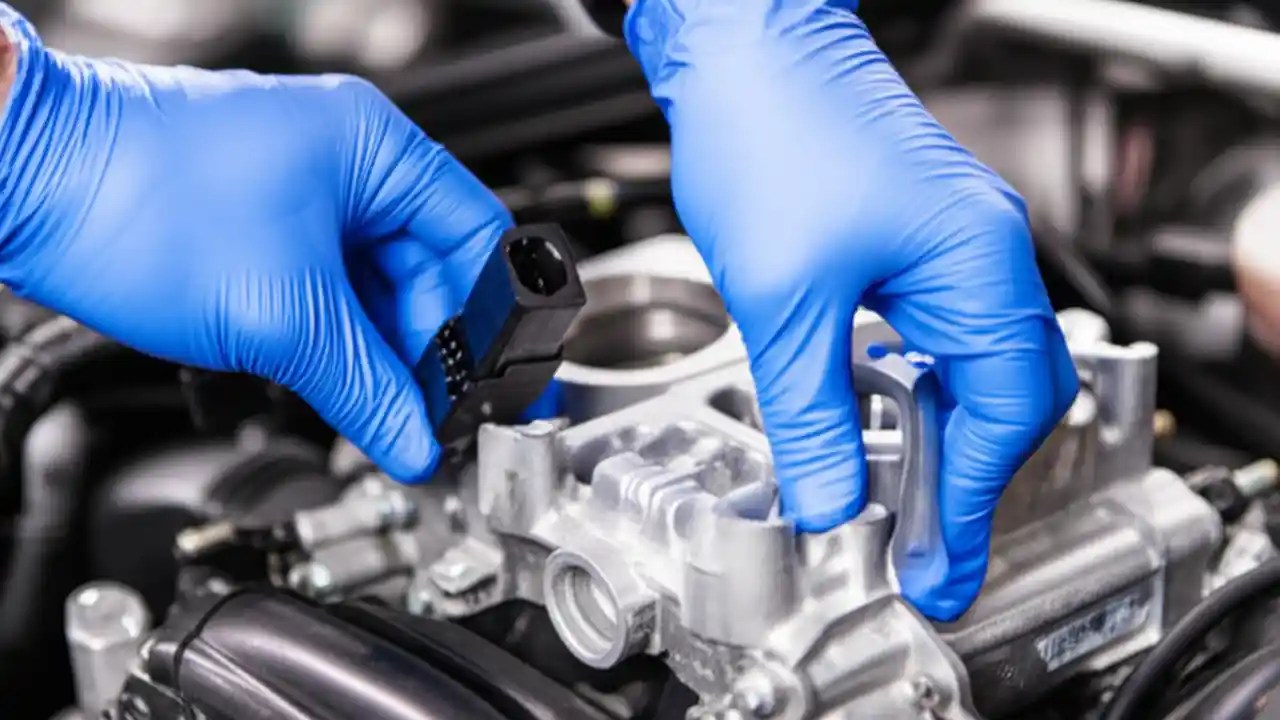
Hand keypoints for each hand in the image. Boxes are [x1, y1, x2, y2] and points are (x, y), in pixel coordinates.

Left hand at [0, 8, 509, 480]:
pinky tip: (340, 381)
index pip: (476, 237)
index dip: (489, 321)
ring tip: (381, 410)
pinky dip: (340, 336)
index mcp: (376, 147)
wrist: (25, 185)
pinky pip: (331, 287)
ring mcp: (304, 188)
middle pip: (428, 270)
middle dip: (427, 348)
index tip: (493, 382)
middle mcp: (348, 160)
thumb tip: (414, 441)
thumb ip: (366, 389)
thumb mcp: (283, 316)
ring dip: (380, 350)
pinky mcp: (264, 221)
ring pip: (376, 285)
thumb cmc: (137, 201)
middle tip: (429, 416)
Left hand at [624, 0, 1077, 618]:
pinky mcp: (914, 237)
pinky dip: (915, 391)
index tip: (935, 567)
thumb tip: (830, 502)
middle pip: (1009, 397)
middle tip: (927, 554)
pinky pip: (938, 334)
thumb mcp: (783, 298)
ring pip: (973, 368)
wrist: (739, 43)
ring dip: (939, 439)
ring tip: (902, 508)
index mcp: (976, 264)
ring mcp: (953, 242)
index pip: (1000, 414)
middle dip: (965, 481)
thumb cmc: (768, 129)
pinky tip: (879, 422)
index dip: (965, 502)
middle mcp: (983, 252)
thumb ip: (810, 415)